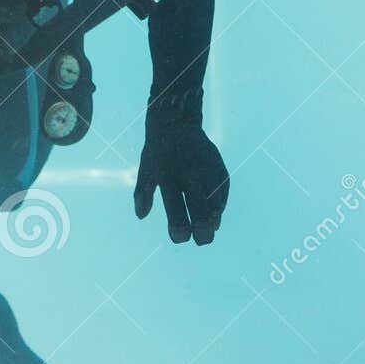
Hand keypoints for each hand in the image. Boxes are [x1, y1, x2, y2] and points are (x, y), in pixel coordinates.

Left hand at [135, 116, 228, 244]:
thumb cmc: (157, 151)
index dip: (179, 227)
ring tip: (210, 230)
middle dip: (202, 229)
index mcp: (167, 176)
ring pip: (215, 200)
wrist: (177, 122)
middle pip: (200, 207)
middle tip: (201, 241)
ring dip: (214, 219)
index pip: (175, 207)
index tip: (180, 238)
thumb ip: (143, 193)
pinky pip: (223, 190)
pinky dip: (220, 204)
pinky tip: (216, 215)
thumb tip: (141, 215)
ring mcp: (206, 170)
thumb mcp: (145, 170)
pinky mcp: (218, 167)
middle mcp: (189, 173)